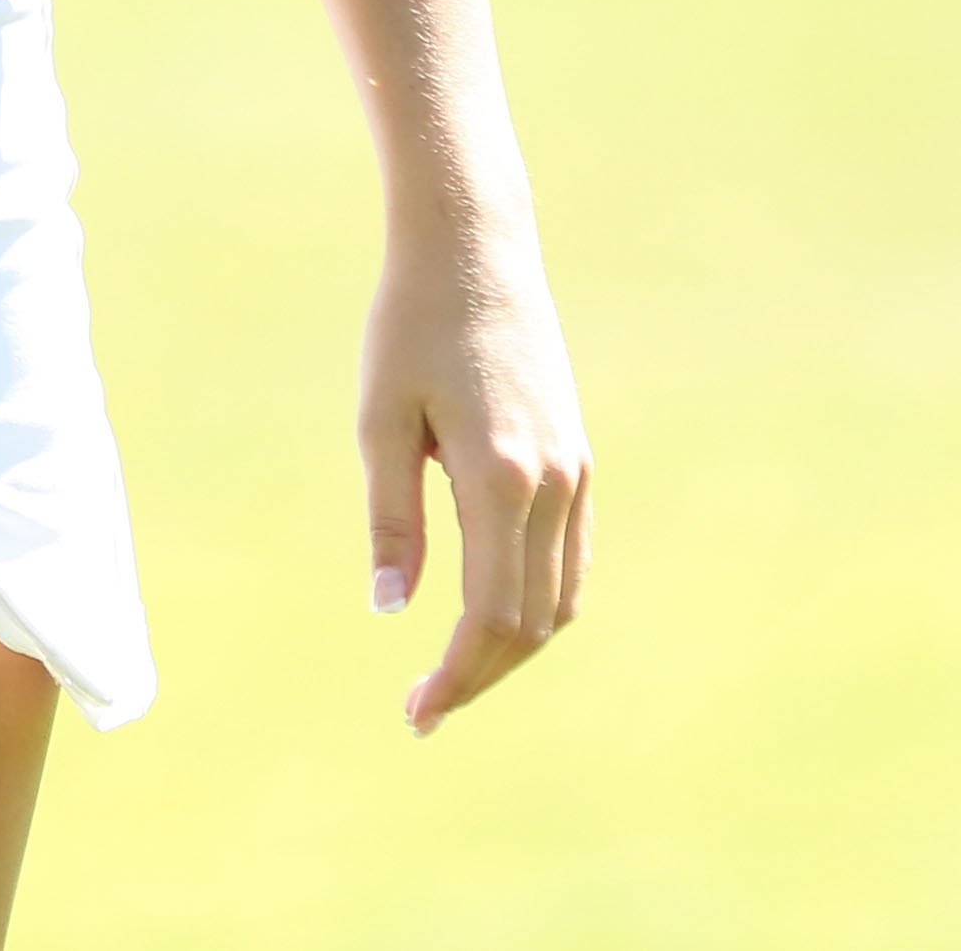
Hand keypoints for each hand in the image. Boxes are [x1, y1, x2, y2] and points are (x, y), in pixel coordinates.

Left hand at [361, 207, 591, 731]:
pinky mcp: (579, 456)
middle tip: (424, 708)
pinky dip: (540, 601)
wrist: (476, 249)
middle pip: (532, 620)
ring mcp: (576, 471)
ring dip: (514, 645)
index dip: (456, 674)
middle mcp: (553, 484)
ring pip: (562, 597)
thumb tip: (391, 610)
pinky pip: (571, 557)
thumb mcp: (380, 420)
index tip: (417, 712)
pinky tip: (495, 613)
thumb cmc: (409, 325)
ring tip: (456, 672)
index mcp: (499, 479)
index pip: (489, 613)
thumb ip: (391, 520)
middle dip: (481, 673)